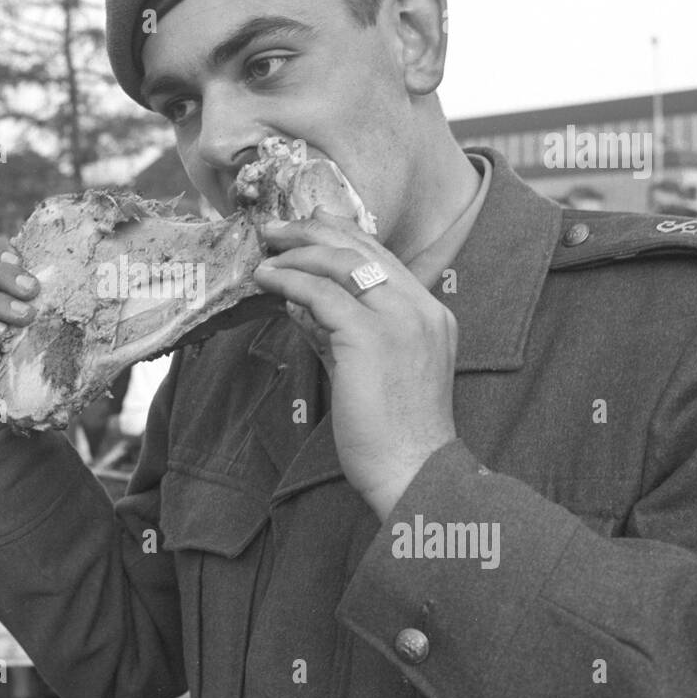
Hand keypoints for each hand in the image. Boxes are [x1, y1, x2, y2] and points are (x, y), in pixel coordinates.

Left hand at [254, 208, 457, 519]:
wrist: (413, 471)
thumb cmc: (392, 434)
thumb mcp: (367, 370)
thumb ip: (339, 333)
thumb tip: (300, 304)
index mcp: (431, 314)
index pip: (383, 258)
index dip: (342, 236)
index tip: (309, 226)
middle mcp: (421, 308)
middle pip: (363, 249)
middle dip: (314, 231)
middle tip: (276, 228)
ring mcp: (400, 319)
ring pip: (341, 263)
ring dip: (296, 254)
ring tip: (265, 256)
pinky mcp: (370, 336)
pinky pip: (321, 294)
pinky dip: (290, 281)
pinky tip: (268, 281)